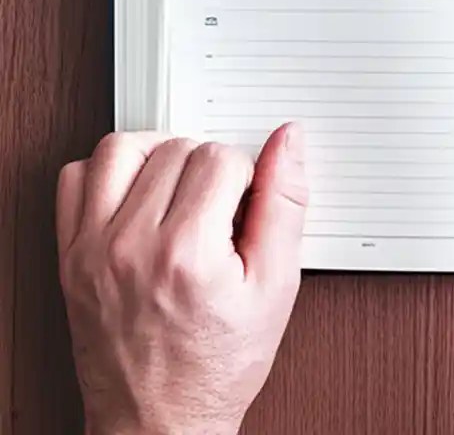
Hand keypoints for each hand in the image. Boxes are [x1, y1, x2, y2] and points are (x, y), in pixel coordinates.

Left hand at [56, 125, 309, 434]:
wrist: (161, 422)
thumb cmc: (219, 365)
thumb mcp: (276, 287)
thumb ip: (285, 205)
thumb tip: (288, 143)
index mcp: (188, 252)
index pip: (220, 157)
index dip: (247, 176)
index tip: (248, 209)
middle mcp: (131, 245)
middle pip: (175, 148)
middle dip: (208, 166)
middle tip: (221, 208)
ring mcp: (92, 249)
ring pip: (120, 149)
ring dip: (157, 154)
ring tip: (179, 188)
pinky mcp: (69, 257)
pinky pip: (72, 180)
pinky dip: (106, 174)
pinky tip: (137, 197)